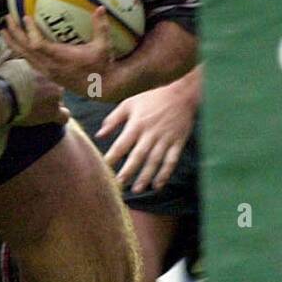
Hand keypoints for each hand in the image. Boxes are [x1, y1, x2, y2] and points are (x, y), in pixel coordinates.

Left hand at [1, 5, 112, 97]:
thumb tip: (101, 8)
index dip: (30, 31)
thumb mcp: (104, 45)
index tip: (25, 17)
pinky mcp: (47, 74)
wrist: (100, 87)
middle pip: (26, 49)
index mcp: (62, 58)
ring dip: (13, 43)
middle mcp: (51, 65)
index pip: (39, 45)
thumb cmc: (102, 65)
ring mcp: (47, 71)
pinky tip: (15, 44)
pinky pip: (28, 61)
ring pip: (24, 56)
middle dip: (15, 33)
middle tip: (7, 19)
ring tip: (3, 31)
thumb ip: (101, 26)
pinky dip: (19, 51)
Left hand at [96, 75, 197, 192]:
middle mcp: (151, 133)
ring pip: (155, 161)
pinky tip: (158, 185)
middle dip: (128, 171)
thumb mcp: (129, 104)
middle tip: (119, 184)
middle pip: (138, 155)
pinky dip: (165, 173)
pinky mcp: (178, 142)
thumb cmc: (152, 98)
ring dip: (146, 176)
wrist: (182, 92)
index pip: (122, 144)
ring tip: (137, 189)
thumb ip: (113, 119)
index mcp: (137, 124)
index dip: (112, 157)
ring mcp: (166, 139)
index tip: (103, 168)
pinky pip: (172, 160)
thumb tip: (99, 135)